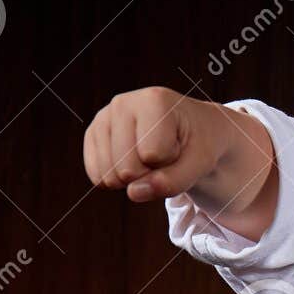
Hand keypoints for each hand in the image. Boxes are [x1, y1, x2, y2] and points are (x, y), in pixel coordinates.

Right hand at [82, 87, 215, 202]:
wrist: (190, 128)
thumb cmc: (198, 142)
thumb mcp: (200, 163)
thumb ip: (174, 181)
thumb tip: (133, 192)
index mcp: (153, 100)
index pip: (153, 155)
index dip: (170, 160)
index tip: (179, 143)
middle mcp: (122, 103)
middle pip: (128, 168)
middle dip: (150, 172)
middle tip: (164, 152)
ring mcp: (103, 117)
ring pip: (109, 175)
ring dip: (134, 178)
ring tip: (149, 154)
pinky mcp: (93, 134)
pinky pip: (97, 176)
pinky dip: (118, 179)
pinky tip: (132, 160)